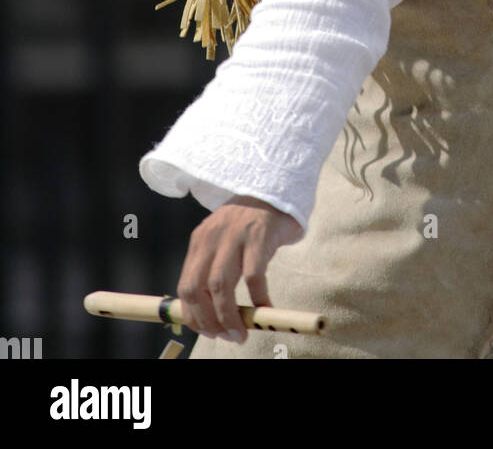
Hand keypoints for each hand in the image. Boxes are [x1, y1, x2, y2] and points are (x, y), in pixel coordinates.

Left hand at [176, 195, 303, 343]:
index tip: (207, 331)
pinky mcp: (259, 236)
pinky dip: (258, 298)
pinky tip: (265, 309)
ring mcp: (234, 236)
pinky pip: (253, 276)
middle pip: (198, 288)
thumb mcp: (224, 241)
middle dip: (208, 320)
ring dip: (228, 316)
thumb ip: (215, 269)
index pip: (186, 286)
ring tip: (241, 333)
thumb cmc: (250, 224)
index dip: (194, 315)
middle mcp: (212, 238)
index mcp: (200, 241)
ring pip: (220, 285)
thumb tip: (212, 314)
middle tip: (224, 337)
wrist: (274, 189)